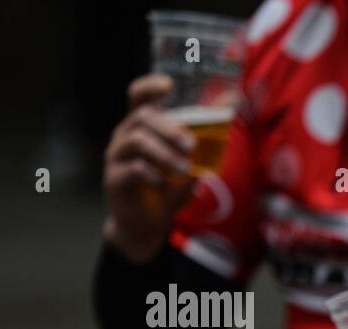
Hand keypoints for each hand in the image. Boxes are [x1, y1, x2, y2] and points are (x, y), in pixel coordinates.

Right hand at [103, 74, 197, 263]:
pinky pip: (132, 169)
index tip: (168, 85)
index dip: (150, 87)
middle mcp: (125, 135)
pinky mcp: (115, 179)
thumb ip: (206, 136)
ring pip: (136, 141)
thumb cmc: (169, 187)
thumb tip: (233, 103)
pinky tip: (164, 184)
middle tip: (191, 145)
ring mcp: (117, 156)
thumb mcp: (191, 161)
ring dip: (164, 153)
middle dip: (169, 128)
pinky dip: (152, 175)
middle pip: (142, 117)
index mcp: (143, 127)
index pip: (138, 96)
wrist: (147, 223)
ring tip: (184, 169)